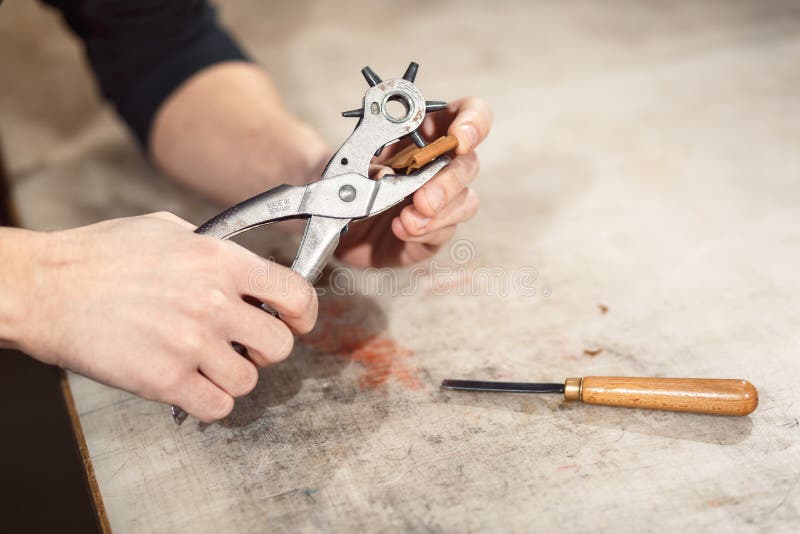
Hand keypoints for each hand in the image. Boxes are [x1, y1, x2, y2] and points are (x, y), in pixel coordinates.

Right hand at [19, 212, 316, 421]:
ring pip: (250, 380)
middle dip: (266, 349)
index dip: (303, 313)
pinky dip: (209, 401)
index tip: (295, 321)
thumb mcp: (170, 230)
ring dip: (233, 377)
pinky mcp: (164, 380)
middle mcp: (213, 301)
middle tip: (243, 345)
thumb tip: (249, 268)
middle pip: (281, 345)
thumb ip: (218, 250)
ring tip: (206, 364)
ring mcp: (190, 343)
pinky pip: (217, 407)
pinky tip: (190, 384)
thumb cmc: (102, 256)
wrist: (46, 288)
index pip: (296, 294)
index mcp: (220, 260)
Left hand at [334, 97, 491, 267]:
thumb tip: (385, 173)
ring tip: (409, 220)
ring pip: (466, 202)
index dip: (473, 121)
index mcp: (428, 130)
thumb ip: (367, 163)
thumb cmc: (345, 178)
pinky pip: (443, 232)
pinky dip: (424, 231)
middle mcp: (441, 163)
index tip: (460, 138)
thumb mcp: (347, 161)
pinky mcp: (434, 231)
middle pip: (469, 164)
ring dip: (440, 212)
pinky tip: (401, 230)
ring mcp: (442, 200)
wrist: (330, 218)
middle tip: (424, 198)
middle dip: (450, 181)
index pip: (469, 114)